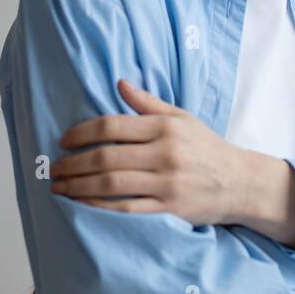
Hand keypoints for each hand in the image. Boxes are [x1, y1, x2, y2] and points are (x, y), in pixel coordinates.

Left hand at [49, 80, 243, 225]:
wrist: (240, 182)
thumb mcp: (182, 118)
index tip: (64, 141)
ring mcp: (167, 183)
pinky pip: (126, 209)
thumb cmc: (207, 148)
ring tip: (60, 187)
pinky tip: (82, 205)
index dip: (82, 133)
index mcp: (166, 127)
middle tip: (54, 168)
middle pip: (106, 156)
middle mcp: (166, 153)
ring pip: (111, 184)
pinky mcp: (169, 209)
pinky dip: (99, 208)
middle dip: (73, 163)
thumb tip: (119, 83)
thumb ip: (148, 103)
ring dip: (79, 186)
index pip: (112, 125)